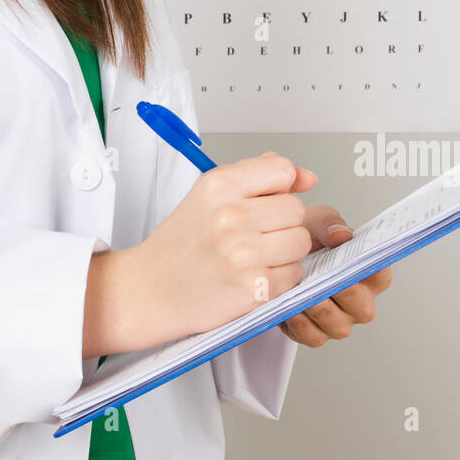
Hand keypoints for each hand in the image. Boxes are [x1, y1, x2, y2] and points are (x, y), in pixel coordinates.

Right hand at [128, 152, 318, 347]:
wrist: (152, 289)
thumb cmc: (182, 243)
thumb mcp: (209, 195)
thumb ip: (258, 176)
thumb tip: (308, 177)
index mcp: (218, 185)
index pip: (282, 170)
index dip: (281, 187)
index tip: (267, 200)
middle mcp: (231, 216)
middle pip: (296, 209)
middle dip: (282, 222)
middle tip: (254, 234)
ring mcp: (243, 254)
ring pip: (301, 241)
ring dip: (285, 251)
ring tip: (255, 255)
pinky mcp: (254, 288)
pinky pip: (295, 274)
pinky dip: (280, 277)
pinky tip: (253, 275)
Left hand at [279, 204, 392, 346]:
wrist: (275, 256)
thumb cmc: (306, 238)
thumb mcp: (317, 222)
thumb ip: (330, 224)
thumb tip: (342, 235)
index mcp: (369, 273)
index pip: (381, 274)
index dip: (371, 270)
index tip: (355, 261)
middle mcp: (360, 302)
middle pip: (362, 306)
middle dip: (343, 293)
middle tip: (324, 279)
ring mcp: (340, 321)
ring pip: (338, 325)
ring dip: (319, 310)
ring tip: (302, 293)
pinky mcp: (316, 334)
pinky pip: (313, 336)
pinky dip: (301, 324)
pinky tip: (290, 308)